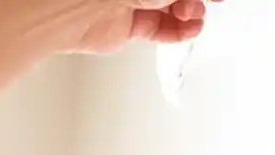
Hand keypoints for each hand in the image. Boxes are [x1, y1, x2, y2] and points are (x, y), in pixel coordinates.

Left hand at [69, 0, 217, 54]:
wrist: (68, 8)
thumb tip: (196, 0)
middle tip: (205, 2)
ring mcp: (129, 0)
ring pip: (170, 8)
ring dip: (190, 13)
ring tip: (193, 16)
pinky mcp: (126, 25)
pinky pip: (159, 29)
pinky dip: (178, 31)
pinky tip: (189, 29)